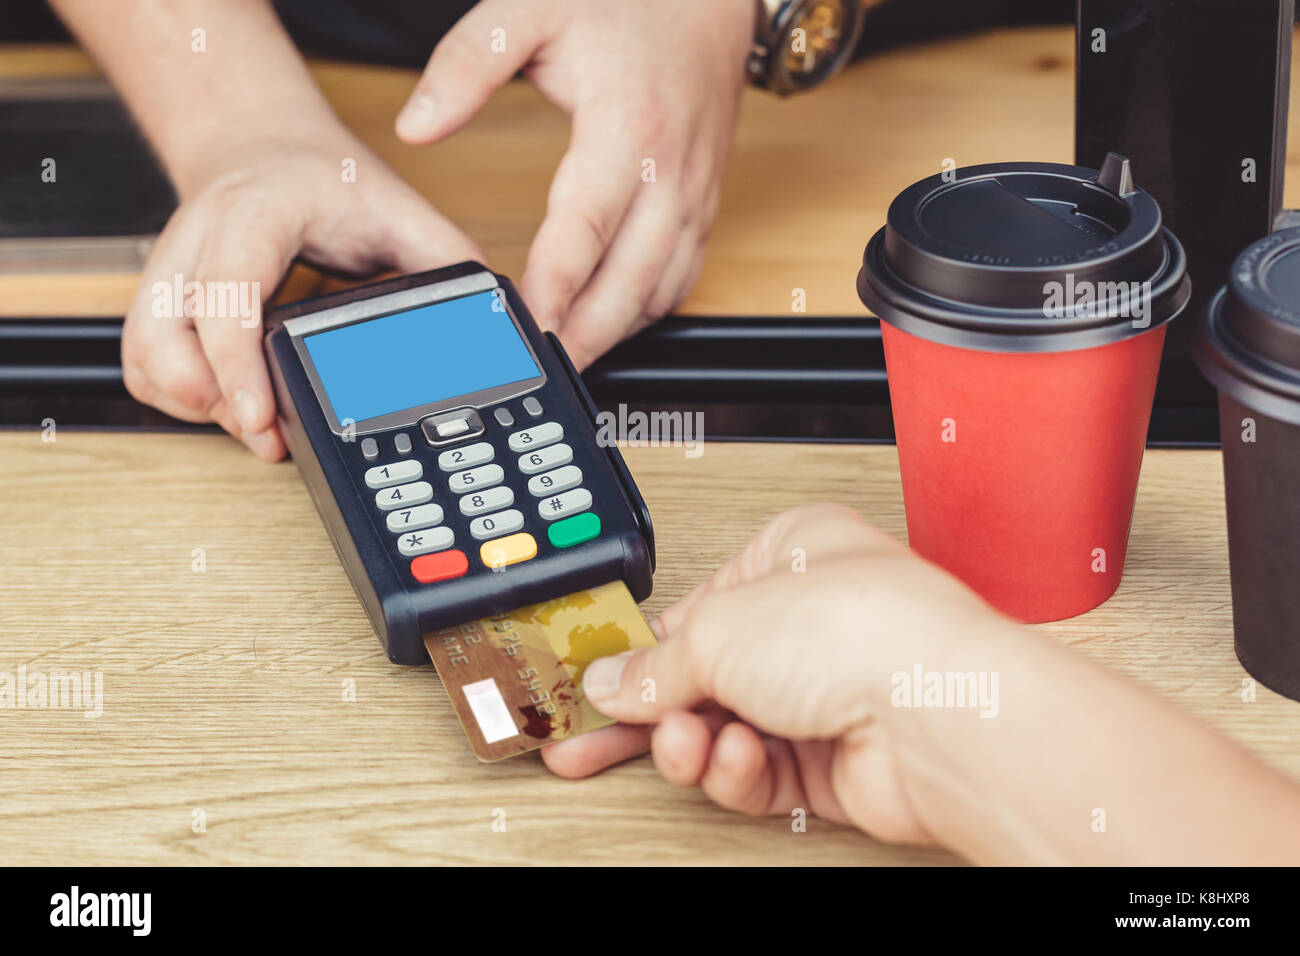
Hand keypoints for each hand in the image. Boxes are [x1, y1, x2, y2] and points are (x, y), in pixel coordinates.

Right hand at [122, 118, 482, 459]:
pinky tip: (224, 409)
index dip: (236, 358)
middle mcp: (200, 237)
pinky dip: (175, 395)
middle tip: (269, 435)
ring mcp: (172, 268)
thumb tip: (494, 314)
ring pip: (147, 351)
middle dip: (215, 399)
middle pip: (170, 332)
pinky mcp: (161, 296)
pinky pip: (144, 359)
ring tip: (253, 425)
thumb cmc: (325, 177)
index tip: (260, 415)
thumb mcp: (399, 206)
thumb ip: (443, 258)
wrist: (266, 146)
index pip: (227, 288)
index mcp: (258, 211)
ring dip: (193, 403)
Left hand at [396, 0, 753, 368]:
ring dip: (619, 331)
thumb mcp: (531, 9)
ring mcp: (696, 194)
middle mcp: (670, 172)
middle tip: (542, 367)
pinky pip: (685, 276)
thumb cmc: (627, 0)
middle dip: (587, 334)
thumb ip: (467, 66)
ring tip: (569, 359)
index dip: (555, 286)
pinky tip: (613, 324)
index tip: (522, 324)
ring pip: (663, 289)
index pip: (586, 228)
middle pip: (631, 280)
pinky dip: (650, 310)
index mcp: (626, 130)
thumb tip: (414, 126)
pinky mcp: (707, 204)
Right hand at [542, 504, 1006, 845]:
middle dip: (650, 709)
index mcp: (791, 555)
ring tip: (685, 743)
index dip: (640, 642)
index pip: (694, 601)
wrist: (942, 718)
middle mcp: (810, 622)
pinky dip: (735, 770)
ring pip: (724, 728)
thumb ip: (658, 664)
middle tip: (591, 735)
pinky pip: (757, 771)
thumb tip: (616, 681)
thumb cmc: (866, 632)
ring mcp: (823, 693)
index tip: (593, 674)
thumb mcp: (720, 627)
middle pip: (703, 672)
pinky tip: (734, 758)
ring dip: (693, 742)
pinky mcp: (833, 760)